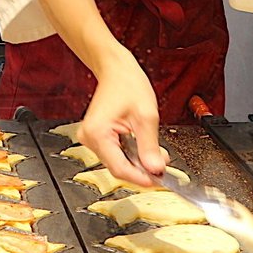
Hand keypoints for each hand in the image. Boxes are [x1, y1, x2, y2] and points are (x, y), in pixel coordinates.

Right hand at [75, 58, 168, 186]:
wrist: (116, 71)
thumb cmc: (128, 85)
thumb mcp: (146, 117)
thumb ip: (150, 147)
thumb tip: (155, 170)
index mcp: (97, 133)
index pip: (120, 168)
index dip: (141, 178)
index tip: (159, 181)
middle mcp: (89, 138)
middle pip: (118, 167)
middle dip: (142, 169)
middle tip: (163, 164)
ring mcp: (90, 139)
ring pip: (118, 162)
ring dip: (138, 162)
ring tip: (155, 152)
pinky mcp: (96, 138)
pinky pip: (116, 154)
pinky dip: (132, 154)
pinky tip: (142, 146)